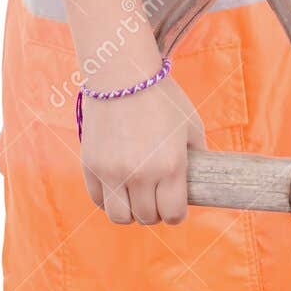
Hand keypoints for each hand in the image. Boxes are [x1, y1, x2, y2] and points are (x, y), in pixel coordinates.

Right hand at [80, 73, 207, 226]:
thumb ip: (197, 154)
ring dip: (130, 211)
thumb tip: (200, 177)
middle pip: (147, 217)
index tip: (175, 205)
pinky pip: (99, 200)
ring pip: (120, 216)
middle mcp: (141, 173)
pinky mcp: (91, 165)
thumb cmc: (162, 96)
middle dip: (154, 211)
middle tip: (156, 196)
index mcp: (170, 165)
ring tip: (135, 195)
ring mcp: (113, 171)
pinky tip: (117, 186)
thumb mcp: (190, 124)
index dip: (176, 213)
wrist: (123, 72)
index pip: (173, 214)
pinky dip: (109, 199)